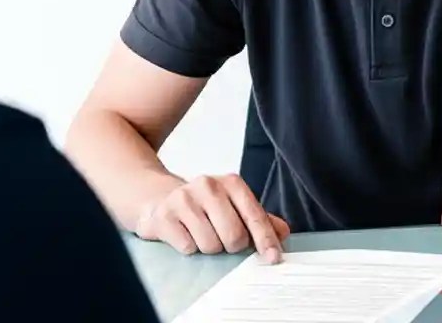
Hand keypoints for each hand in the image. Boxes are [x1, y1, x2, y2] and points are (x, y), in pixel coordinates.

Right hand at [135, 174, 289, 261]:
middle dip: (231, 246)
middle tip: (222, 238)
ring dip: (209, 248)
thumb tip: (283, 233)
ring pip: (211, 245)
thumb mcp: (233, 207)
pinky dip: (189, 248)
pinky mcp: (164, 215)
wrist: (159, 199)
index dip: (266, 240)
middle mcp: (209, 185)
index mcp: (231, 183)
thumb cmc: (204, 207)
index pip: (254, 216)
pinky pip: (187, 247)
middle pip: (234, 236)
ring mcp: (184, 199)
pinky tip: (184, 235)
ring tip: (200, 234)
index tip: (273, 258)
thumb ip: (260, 219)